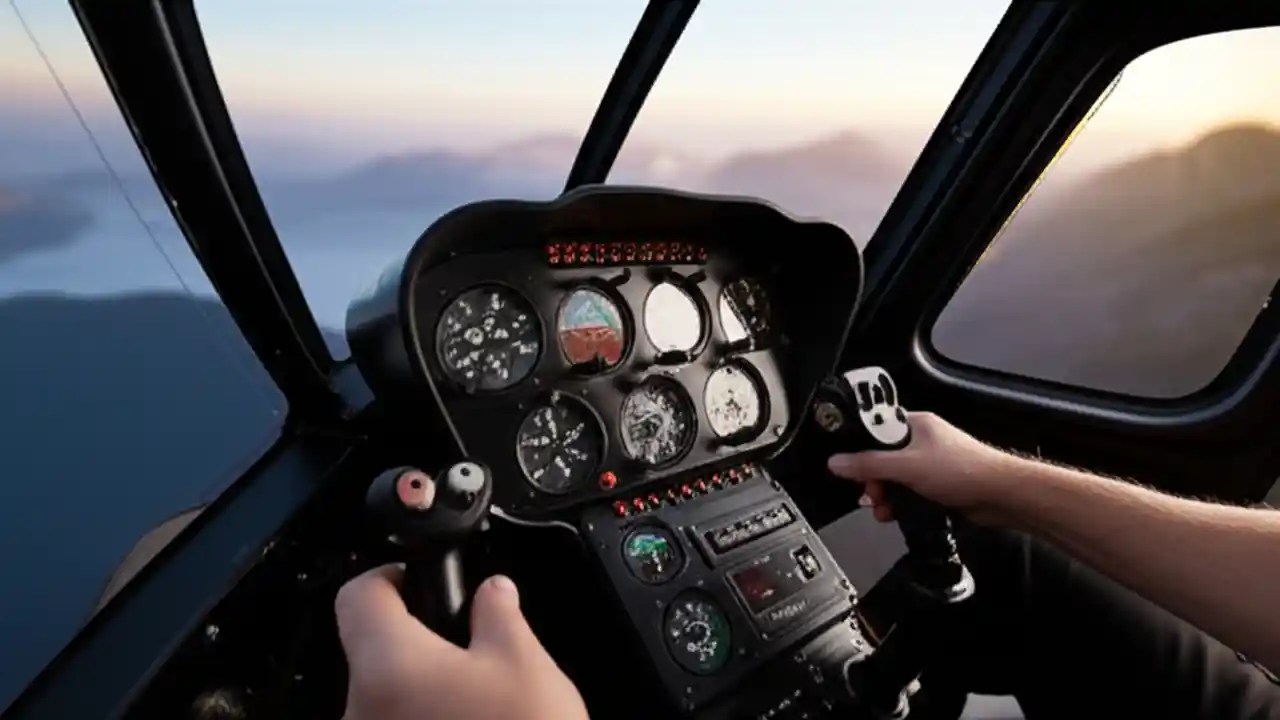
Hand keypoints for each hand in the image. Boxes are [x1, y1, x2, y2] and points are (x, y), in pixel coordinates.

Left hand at [336, 565, 588, 719]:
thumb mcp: (526, 664)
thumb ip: (500, 615)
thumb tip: (492, 592)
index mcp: (388, 665)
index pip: (358, 595)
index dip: (390, 576)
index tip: (416, 580)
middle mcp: (360, 711)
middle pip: (373, 654)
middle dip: (419, 646)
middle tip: (470, 652)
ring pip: (385, 702)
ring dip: (422, 695)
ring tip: (477, 707)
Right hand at [827, 412, 1013, 524]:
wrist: (1000, 495)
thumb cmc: (959, 471)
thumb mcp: (907, 466)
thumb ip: (869, 465)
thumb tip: (835, 463)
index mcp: (915, 424)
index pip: (876, 430)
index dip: (861, 449)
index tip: (852, 468)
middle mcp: (921, 441)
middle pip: (882, 458)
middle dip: (873, 480)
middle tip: (872, 495)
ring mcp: (930, 464)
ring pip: (895, 478)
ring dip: (885, 495)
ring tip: (883, 510)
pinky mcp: (937, 485)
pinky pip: (909, 492)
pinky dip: (900, 503)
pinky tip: (895, 515)